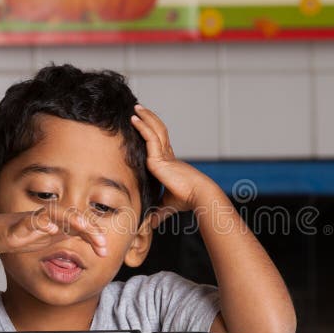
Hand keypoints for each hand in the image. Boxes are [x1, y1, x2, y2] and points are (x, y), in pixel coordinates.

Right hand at [0, 206, 107, 257]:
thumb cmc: (20, 236)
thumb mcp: (48, 240)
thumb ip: (67, 236)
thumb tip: (90, 238)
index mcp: (57, 223)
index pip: (80, 225)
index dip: (95, 235)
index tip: (105, 250)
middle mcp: (48, 218)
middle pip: (74, 216)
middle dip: (90, 228)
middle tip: (103, 243)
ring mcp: (33, 219)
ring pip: (56, 214)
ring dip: (72, 220)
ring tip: (85, 228)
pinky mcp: (17, 224)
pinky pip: (31, 221)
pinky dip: (42, 224)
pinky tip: (52, 230)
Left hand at [131, 105, 218, 227]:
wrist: (198, 196)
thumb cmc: (187, 200)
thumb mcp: (167, 206)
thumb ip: (158, 212)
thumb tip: (150, 225)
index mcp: (170, 163)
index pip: (160, 144)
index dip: (153, 133)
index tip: (145, 126)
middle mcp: (168, 155)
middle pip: (158, 131)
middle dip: (149, 119)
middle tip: (139, 110)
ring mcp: (165, 154)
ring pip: (155, 130)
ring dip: (146, 117)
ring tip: (136, 108)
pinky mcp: (160, 157)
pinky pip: (150, 137)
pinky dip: (142, 127)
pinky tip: (134, 119)